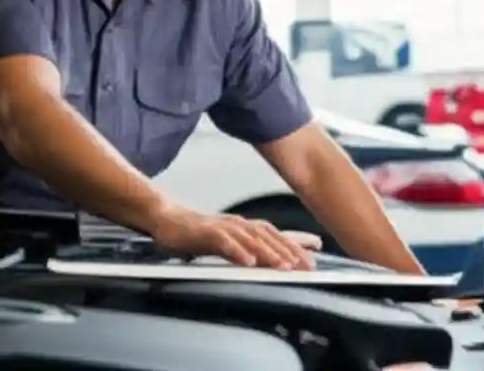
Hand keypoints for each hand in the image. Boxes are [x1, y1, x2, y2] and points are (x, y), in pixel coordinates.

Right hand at [149, 206, 314, 269]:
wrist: (165, 218)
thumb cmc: (196, 231)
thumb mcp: (227, 238)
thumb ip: (248, 245)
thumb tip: (266, 257)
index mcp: (244, 227)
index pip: (276, 233)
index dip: (297, 241)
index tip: (317, 249)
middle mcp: (237, 225)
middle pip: (268, 237)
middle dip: (289, 251)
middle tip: (306, 265)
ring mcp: (222, 228)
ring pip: (250, 240)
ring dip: (269, 252)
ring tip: (284, 265)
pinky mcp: (205, 233)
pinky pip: (224, 243)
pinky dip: (237, 251)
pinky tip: (248, 261)